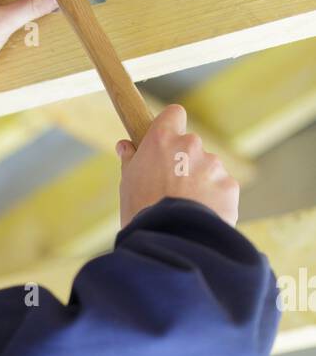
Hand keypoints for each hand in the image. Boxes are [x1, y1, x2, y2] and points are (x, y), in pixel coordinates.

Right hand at [117, 105, 240, 228]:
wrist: (169, 241)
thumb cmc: (141, 212)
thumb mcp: (127, 184)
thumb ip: (131, 160)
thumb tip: (125, 146)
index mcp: (162, 139)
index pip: (174, 114)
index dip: (170, 127)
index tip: (165, 143)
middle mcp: (190, 145)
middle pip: (191, 146)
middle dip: (184, 163)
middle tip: (170, 190)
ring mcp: (213, 165)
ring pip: (208, 169)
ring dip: (200, 184)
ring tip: (185, 211)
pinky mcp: (229, 186)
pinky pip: (221, 190)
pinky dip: (214, 202)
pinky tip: (199, 219)